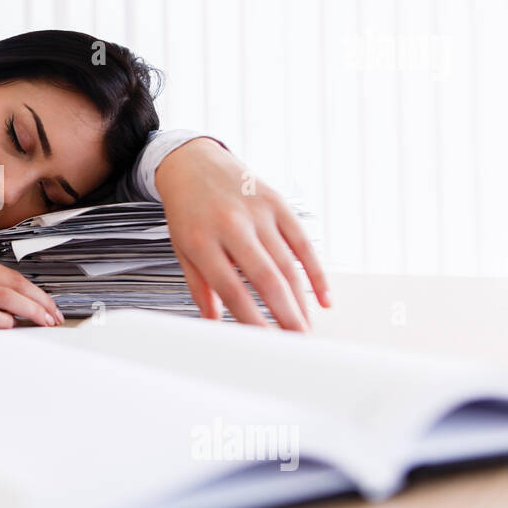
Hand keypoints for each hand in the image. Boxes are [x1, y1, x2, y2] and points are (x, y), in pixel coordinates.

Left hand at [154, 138, 330, 330]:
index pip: (231, 290)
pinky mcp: (277, 202)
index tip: (266, 345)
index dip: (252, 320)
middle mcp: (231, 225)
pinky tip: (324, 298)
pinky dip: (316, 272)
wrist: (192, 163)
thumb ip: (200, 287)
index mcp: (202, 241)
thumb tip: (213, 322)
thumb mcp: (182, 248)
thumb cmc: (187, 212)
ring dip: (301, 301)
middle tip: (299, 343)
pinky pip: (303, 242)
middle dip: (286, 316)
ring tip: (306, 329)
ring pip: (287, 264)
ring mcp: (257, 212)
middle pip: (266, 279)